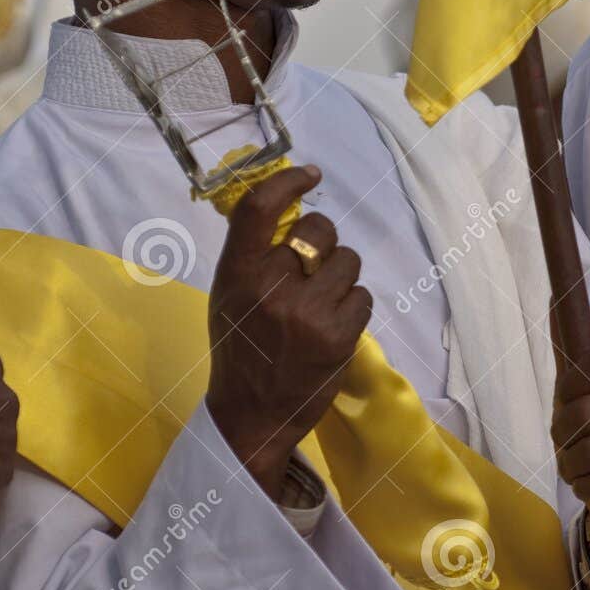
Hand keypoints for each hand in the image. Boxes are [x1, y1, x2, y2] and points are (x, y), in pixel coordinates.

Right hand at [206, 164, 372, 500]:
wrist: (252, 415)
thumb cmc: (239, 350)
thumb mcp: (227, 295)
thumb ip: (251, 255)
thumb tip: (287, 210)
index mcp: (236, 273)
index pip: (259, 207)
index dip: (287, 181)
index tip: (308, 174)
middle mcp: (270, 287)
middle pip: (318, 230)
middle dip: (324, 241)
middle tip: (315, 266)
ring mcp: (306, 312)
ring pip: (348, 261)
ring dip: (341, 276)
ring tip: (322, 302)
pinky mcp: (338, 337)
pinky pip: (362, 295)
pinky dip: (353, 307)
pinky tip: (334, 326)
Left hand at [552, 346, 589, 572]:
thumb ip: (577, 374)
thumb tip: (556, 316)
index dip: (569, 384)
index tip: (564, 403)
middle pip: (586, 410)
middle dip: (561, 433)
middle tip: (563, 445)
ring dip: (570, 465)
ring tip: (573, 469)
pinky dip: (583, 487)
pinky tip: (588, 486)